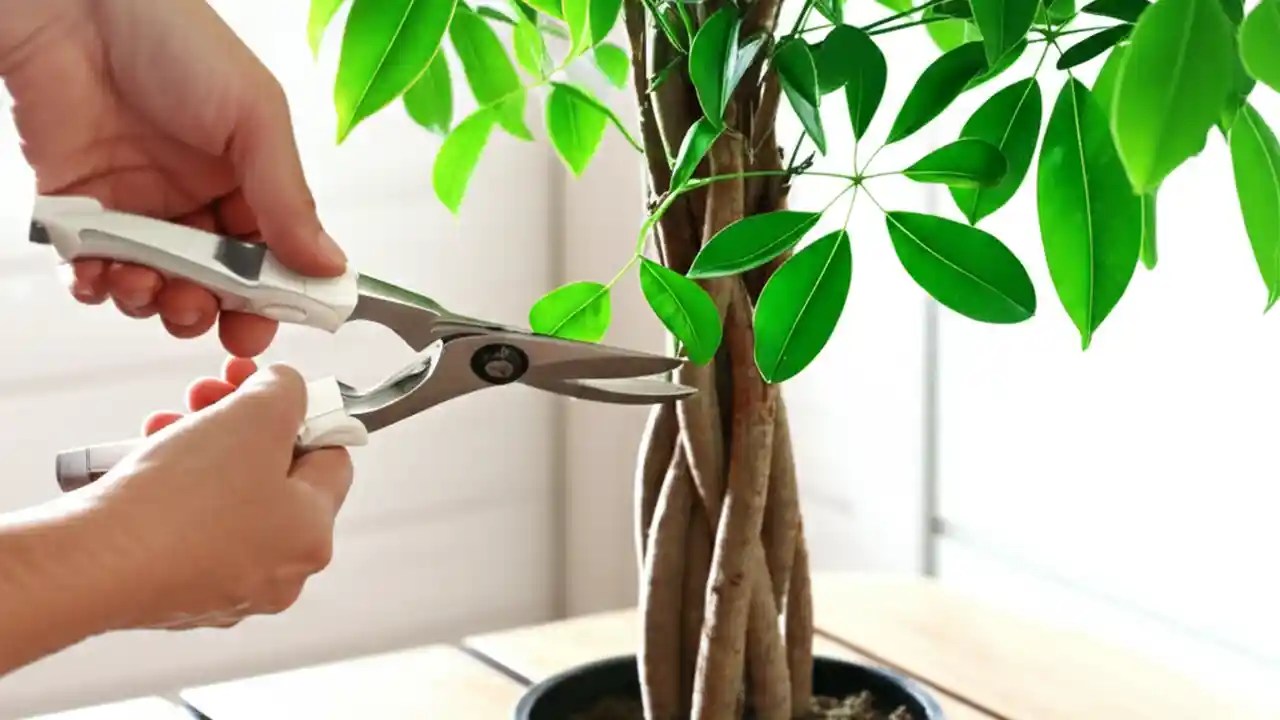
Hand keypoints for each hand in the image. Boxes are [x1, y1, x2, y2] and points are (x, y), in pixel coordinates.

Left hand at [1, 0, 344, 356]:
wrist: (73, 8)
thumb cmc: (175, 41)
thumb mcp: (255, 118)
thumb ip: (290, 201)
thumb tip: (330, 267)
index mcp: (248, 180)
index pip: (271, 259)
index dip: (273, 298)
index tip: (271, 324)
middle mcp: (195, 200)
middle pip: (213, 287)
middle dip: (209, 310)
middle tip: (202, 309)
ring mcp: (136, 207)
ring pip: (154, 288)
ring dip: (153, 301)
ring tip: (147, 285)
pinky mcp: (78, 209)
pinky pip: (91, 270)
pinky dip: (98, 287)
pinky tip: (103, 276)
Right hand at [92, 359, 352, 629]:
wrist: (93, 566)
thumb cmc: (183, 499)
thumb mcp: (256, 416)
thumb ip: (285, 392)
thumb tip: (286, 389)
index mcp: (313, 537)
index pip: (331, 460)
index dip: (303, 415)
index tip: (266, 392)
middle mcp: (279, 573)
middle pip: (272, 475)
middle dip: (236, 424)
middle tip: (206, 394)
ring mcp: (225, 587)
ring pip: (224, 497)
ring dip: (198, 447)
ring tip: (162, 423)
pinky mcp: (174, 592)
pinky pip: (186, 527)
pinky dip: (170, 489)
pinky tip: (141, 461)